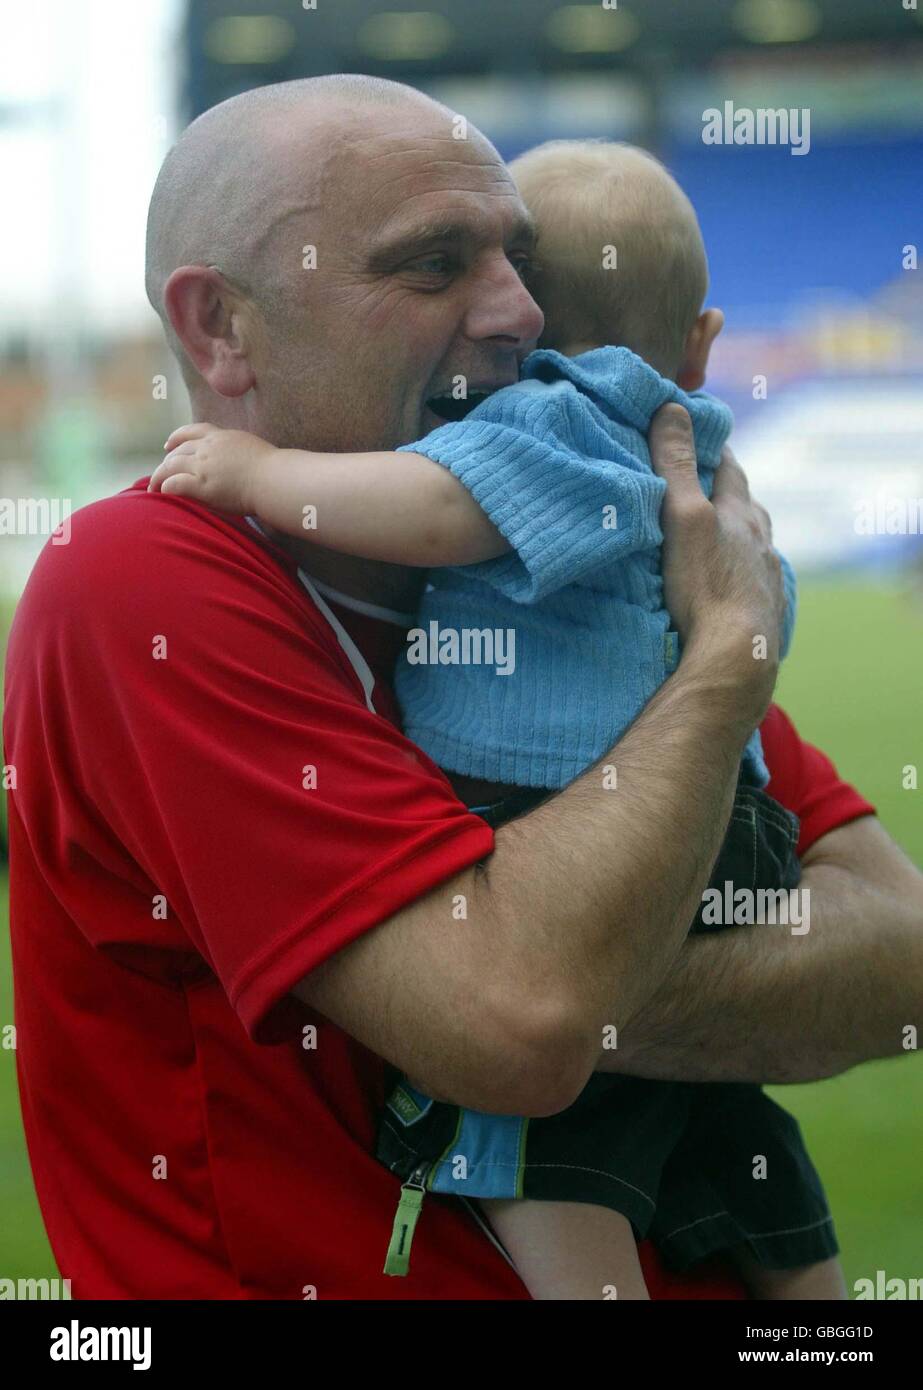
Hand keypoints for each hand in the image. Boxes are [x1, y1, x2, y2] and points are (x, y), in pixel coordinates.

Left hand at [148, 423, 277, 515]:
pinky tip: (162, 496)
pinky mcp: (201, 485)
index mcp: (220, 437)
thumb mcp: (251, 448)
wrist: (274, 480)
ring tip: (154, 490)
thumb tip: (233, 460)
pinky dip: (165, 489)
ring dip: (158, 478)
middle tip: (160, 477)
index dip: (175, 437)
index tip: (167, 445)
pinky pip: (174, 484)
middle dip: (165, 464)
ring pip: (169, 466)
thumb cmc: (272, 470)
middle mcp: (207, 448)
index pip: (191, 431)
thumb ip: (235, 451)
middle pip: (176, 452)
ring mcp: (203, 466)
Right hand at [649, 404, 783, 722]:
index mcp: (741, 515)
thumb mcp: (682, 517)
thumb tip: (671, 407)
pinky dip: (739, 574)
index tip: (696, 431)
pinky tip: (729, 584)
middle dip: (725, 492)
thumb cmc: (706, 586)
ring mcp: (766, 579)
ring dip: (735, 536)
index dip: (712, 447)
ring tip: (716, 534)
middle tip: (702, 482)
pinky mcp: (764, 614)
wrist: (736, 658)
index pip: (728, 468)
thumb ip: (674, 465)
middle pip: (745, 506)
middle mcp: (761, 543)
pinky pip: (753, 583)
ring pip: (753, 545)